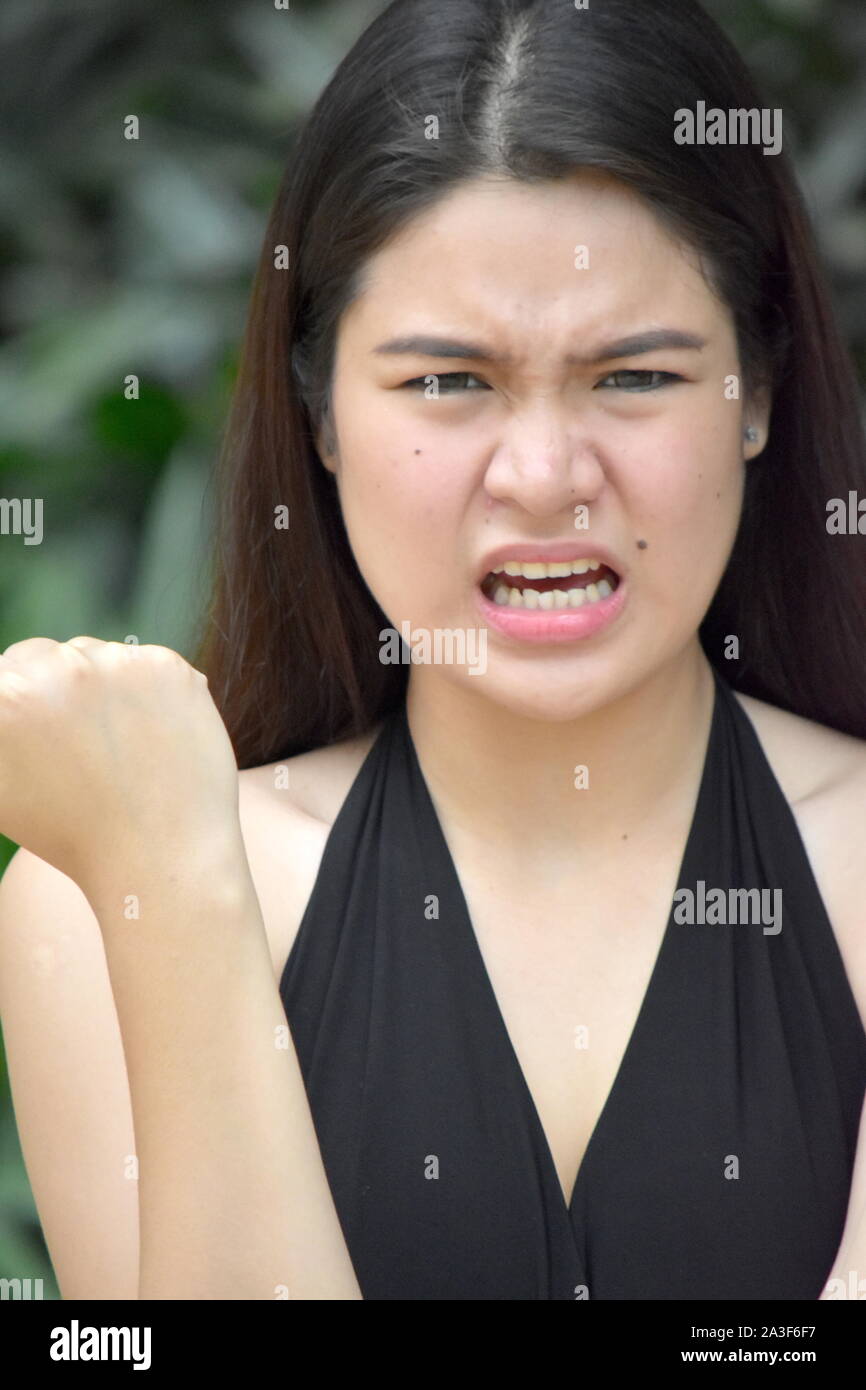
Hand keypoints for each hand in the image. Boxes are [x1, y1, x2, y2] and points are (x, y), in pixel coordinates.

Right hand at [0, 636, 241, 893]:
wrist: (160, 860)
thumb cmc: (71, 836)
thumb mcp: (1, 789)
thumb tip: (7, 710)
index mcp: (3, 698)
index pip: (3, 672)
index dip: (20, 707)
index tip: (42, 737)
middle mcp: (56, 668)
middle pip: (42, 655)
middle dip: (54, 690)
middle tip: (79, 746)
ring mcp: (116, 663)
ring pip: (94, 655)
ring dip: (100, 687)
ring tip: (117, 748)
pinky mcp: (166, 667)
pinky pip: (145, 665)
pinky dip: (148, 692)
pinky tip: (151, 738)